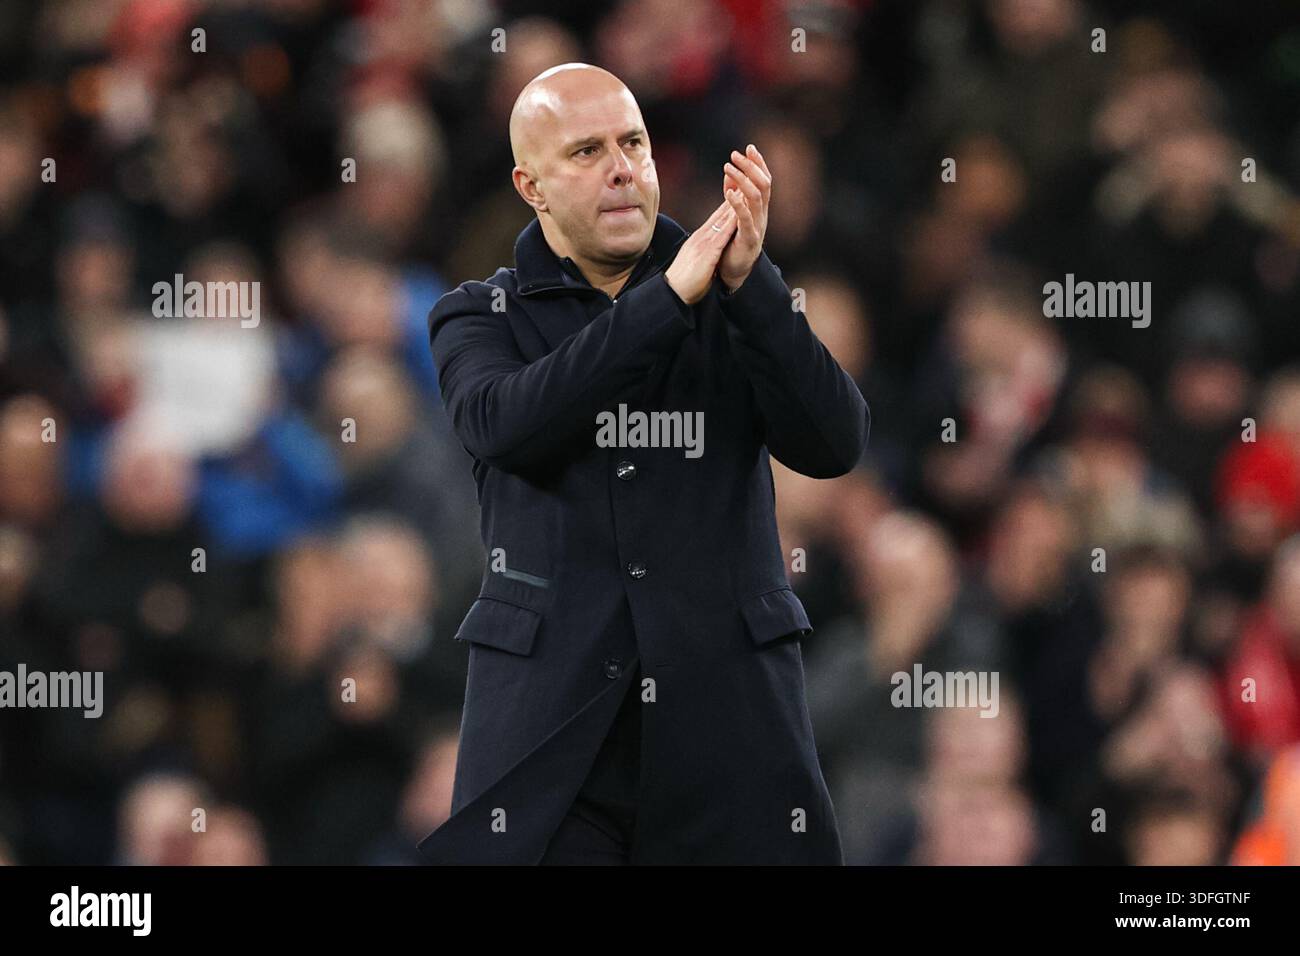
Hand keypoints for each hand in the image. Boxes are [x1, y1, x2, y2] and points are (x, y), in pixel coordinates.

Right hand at [664, 199, 736, 304]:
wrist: (672, 293)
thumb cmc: (682, 283)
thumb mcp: (694, 263)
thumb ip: (703, 254)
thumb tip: (709, 253)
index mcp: (698, 240)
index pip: (716, 219)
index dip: (728, 204)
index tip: (738, 192)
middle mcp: (701, 237)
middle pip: (720, 214)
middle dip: (733, 198)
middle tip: (745, 182)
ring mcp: (704, 244)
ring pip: (722, 220)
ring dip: (734, 205)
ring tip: (745, 190)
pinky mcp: (707, 254)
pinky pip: (722, 235)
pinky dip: (731, 223)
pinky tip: (739, 214)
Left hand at [719, 144, 770, 292]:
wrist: (734, 272)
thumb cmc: (733, 243)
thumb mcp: (733, 215)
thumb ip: (734, 196)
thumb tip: (729, 176)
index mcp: (759, 208)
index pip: (764, 180)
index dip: (759, 163)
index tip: (749, 147)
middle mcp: (762, 215)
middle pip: (764, 184)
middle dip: (751, 166)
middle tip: (735, 154)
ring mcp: (758, 226)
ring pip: (756, 196)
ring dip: (742, 179)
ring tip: (728, 167)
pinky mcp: (749, 239)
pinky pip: (746, 218)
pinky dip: (738, 203)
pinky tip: (729, 192)